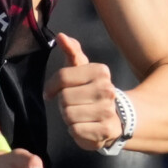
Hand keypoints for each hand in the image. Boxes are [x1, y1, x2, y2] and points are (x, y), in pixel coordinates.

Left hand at [46, 33, 123, 150]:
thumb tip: (61, 36)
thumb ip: (71, 51)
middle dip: (64, 104)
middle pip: (64, 98)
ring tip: (80, 115)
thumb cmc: (90, 91)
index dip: (51, 87)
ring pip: (68, 115)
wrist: (116, 118)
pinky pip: (75, 130)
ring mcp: (108, 110)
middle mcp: (107, 89)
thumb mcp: (82, 70)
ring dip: (69, 118)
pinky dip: (75, 130)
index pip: (63, 77)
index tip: (51, 92)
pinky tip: (85, 126)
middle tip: (74, 105)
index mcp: (101, 72)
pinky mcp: (106, 130)